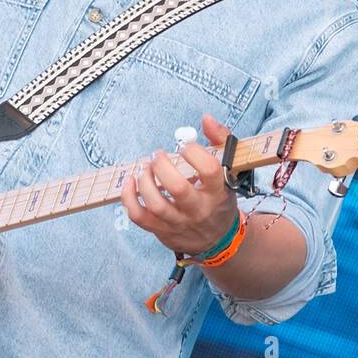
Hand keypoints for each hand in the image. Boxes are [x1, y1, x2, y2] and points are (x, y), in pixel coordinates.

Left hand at [121, 113, 239, 256]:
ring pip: (156, 205)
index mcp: (217, 192)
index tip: (184, 147)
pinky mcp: (162, 231)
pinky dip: (128, 198)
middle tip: (158, 156)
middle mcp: (199, 209)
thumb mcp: (228, 171)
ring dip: (145, 181)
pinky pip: (139, 217)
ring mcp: (179, 222)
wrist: (219, 239)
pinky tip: (130, 182)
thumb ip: (220, 141)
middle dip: (162, 166)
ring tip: (145, 168)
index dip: (194, 153)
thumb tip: (206, 119)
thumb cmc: (219, 199)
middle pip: (178, 188)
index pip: (209, 170)